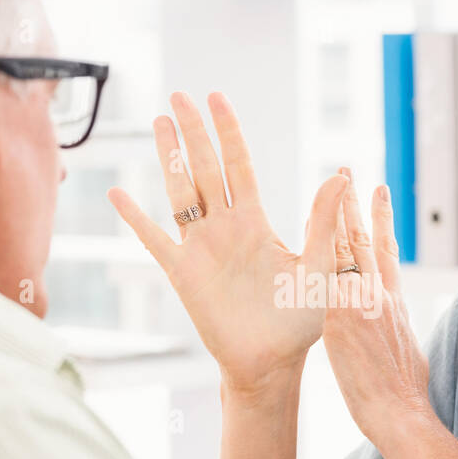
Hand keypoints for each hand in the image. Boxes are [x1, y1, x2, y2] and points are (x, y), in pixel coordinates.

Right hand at [107, 92, 348, 392]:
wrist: (271, 362)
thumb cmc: (299, 321)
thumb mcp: (318, 267)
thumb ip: (323, 222)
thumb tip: (339, 175)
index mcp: (257, 223)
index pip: (239, 166)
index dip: (228, 132)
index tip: (216, 99)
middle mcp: (226, 229)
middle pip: (205, 169)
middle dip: (192, 133)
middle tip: (179, 96)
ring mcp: (201, 249)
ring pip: (180, 193)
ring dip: (168, 159)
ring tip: (158, 123)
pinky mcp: (182, 274)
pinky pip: (154, 239)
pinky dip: (135, 219)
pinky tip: (118, 194)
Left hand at [321, 168, 432, 441]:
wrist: (399, 410)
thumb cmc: (404, 392)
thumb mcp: (406, 348)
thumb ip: (395, 324)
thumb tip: (391, 318)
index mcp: (394, 299)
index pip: (385, 249)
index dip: (380, 219)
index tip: (375, 192)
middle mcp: (377, 293)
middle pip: (362, 239)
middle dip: (352, 205)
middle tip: (346, 173)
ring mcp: (357, 302)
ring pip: (341, 251)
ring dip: (332, 217)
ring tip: (330, 187)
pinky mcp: (337, 317)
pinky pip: (319, 279)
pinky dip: (312, 255)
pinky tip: (299, 233)